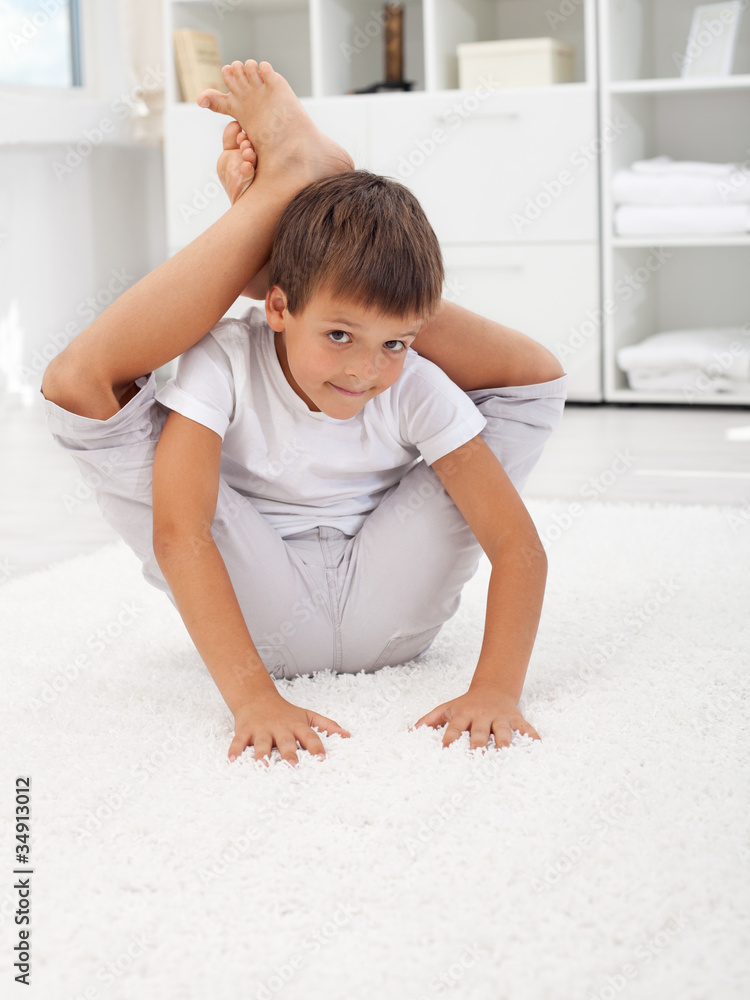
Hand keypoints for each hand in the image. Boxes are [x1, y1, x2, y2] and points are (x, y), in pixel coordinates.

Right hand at [230, 692, 350, 766]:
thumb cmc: (285, 712)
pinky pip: (239, 741)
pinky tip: (232, 760)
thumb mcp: (307, 715)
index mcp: (297, 726)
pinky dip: (235, 750)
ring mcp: (262, 729)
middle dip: (289, 754)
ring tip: (262, 766)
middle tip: (293, 767)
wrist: (257, 696)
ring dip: (262, 755)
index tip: (323, 760)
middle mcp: (280, 728)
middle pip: (286, 742)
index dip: (317, 748)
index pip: (310, 737)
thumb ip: (326, 725)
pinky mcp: (245, 730)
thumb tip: (348, 735)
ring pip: (262, 743)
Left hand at [411, 687, 539, 750]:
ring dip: (504, 744)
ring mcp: (500, 718)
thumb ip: (428, 721)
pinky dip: (532, 735)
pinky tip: (538, 746)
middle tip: (475, 760)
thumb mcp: (446, 709)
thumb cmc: (466, 704)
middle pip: (478, 733)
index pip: (454, 729)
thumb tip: (408, 734)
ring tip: (505, 757)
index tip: (444, 753)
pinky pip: (525, 727)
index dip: (448, 740)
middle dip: (477, 746)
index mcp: (463, 715)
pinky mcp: (515, 718)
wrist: (492, 688)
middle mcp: (481, 717)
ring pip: (503, 732)